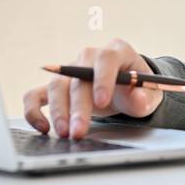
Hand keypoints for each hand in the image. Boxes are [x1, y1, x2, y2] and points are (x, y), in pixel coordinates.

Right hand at [22, 38, 163, 139]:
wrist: (126, 90)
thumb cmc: (138, 89)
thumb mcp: (150, 94)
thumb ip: (144, 97)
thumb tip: (136, 98)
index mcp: (117, 52)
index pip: (106, 58)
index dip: (102, 78)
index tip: (102, 102)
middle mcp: (90, 57)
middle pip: (78, 76)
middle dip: (78, 106)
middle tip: (79, 131)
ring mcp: (71, 70)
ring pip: (57, 85)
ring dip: (58, 110)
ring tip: (64, 133)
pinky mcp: (58, 86)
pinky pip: (36, 94)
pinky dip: (33, 110)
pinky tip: (43, 127)